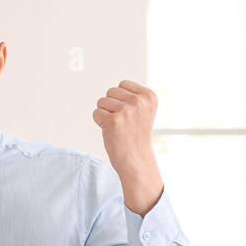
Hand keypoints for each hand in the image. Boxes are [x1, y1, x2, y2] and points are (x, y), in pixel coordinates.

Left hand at [93, 80, 164, 215]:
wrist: (136, 160)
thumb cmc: (136, 135)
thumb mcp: (143, 110)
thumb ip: (132, 96)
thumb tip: (114, 89)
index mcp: (149, 96)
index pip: (122, 84)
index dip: (121, 99)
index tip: (130, 115)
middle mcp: (139, 101)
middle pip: (111, 91)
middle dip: (112, 106)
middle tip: (123, 122)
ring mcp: (126, 110)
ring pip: (102, 101)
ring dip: (105, 114)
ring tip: (118, 127)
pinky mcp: (113, 121)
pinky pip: (96, 113)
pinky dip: (100, 122)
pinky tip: (111, 132)